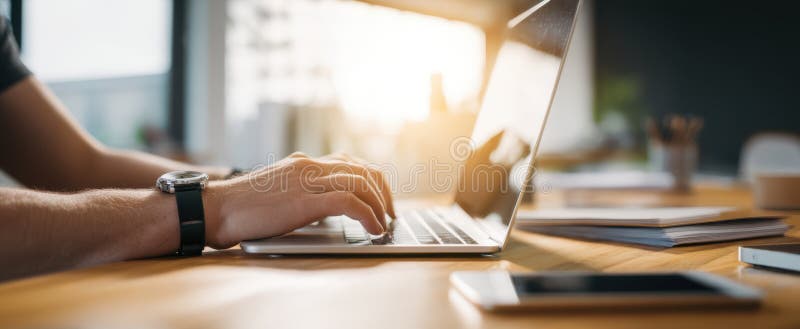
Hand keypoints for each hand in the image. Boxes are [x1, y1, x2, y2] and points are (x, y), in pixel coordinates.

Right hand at [202, 153, 394, 248]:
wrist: (216, 209)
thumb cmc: (242, 208)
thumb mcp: (279, 192)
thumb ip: (303, 193)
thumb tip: (327, 208)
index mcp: (304, 163)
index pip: (351, 163)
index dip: (373, 181)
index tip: (380, 200)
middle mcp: (310, 165)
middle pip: (364, 170)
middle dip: (383, 193)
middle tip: (389, 215)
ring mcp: (309, 180)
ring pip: (362, 183)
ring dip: (380, 206)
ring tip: (383, 224)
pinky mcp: (307, 199)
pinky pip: (351, 203)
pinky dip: (369, 215)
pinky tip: (373, 229)